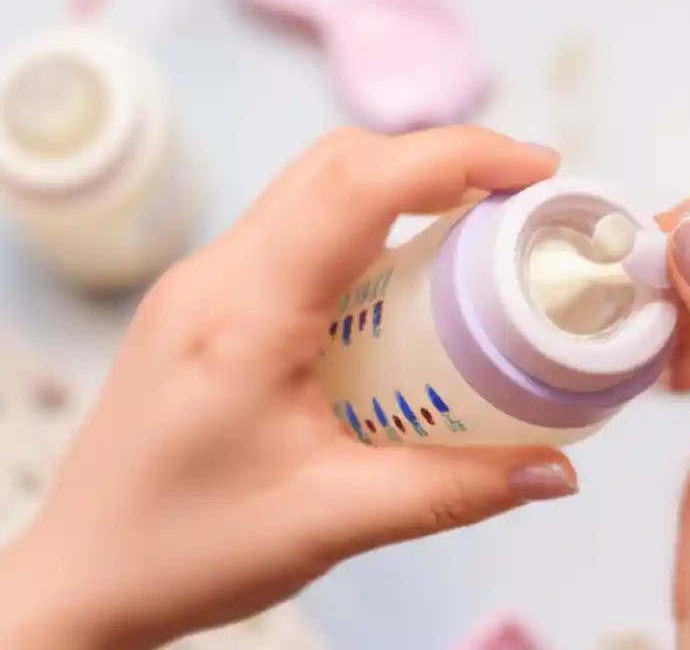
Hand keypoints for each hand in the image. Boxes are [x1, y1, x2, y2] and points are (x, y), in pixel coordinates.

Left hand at [0, 127, 575, 649]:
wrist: (82, 580)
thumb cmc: (183, 550)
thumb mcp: (331, 522)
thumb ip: (453, 490)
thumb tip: (559, 469)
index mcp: (243, 316)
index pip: (356, 187)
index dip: (455, 157)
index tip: (535, 171)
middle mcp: (215, 277)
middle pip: (337, 163)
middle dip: (439, 160)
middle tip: (520, 198)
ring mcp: (203, 283)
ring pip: (314, 188)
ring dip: (401, 188)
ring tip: (478, 231)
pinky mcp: (207, 303)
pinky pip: (297, 232)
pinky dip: (367, 227)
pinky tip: (407, 282)